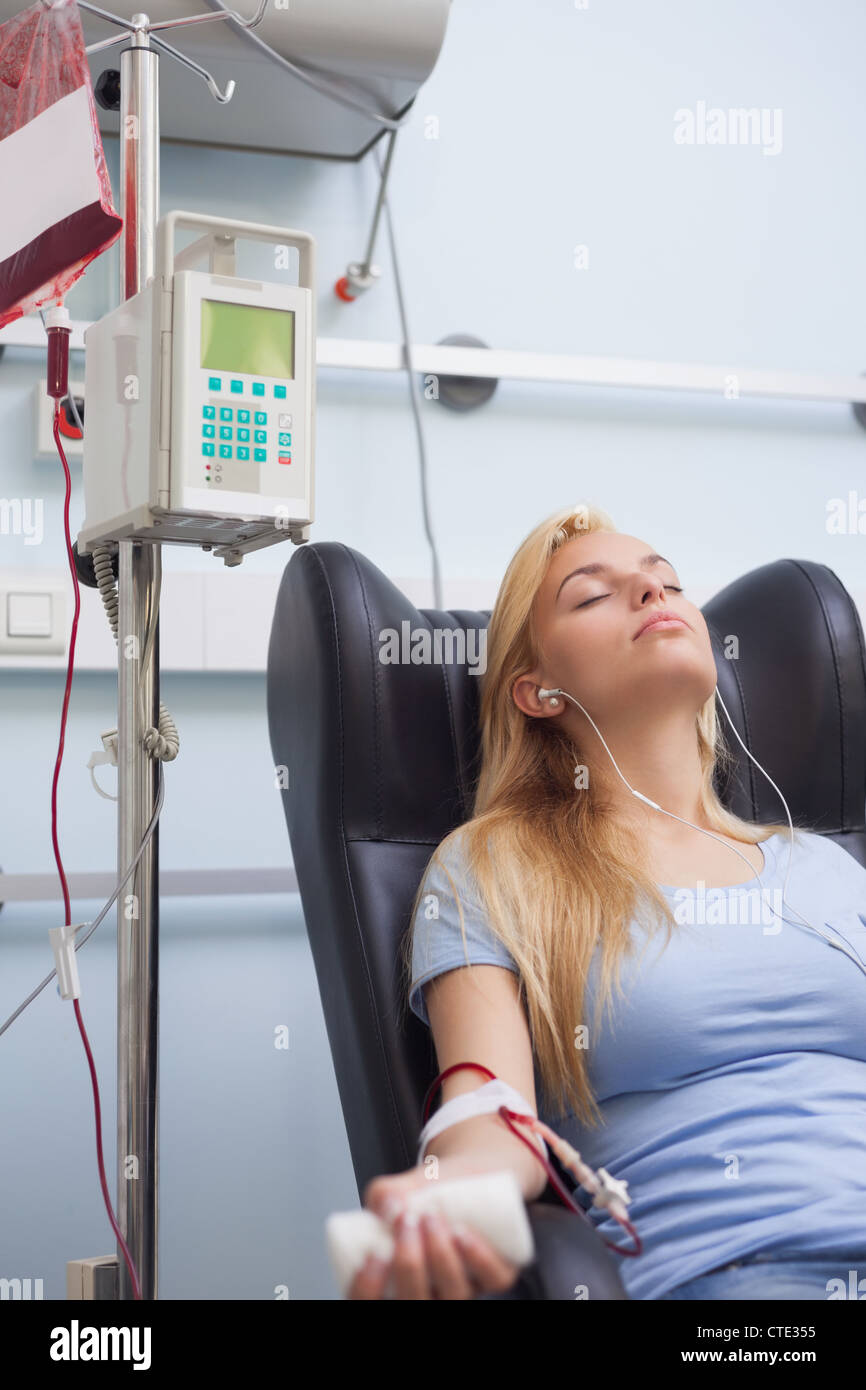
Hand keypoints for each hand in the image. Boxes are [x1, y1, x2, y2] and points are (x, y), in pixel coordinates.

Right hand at [348, 1168, 521, 1300]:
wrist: (469, 1174)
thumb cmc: (429, 1190)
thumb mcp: (400, 1186)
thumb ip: (383, 1194)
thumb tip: (389, 1207)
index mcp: (395, 1279)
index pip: (370, 1300)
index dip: (368, 1288)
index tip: (374, 1254)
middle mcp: (428, 1291)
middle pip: (413, 1302)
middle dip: (409, 1265)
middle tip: (406, 1222)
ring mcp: (463, 1287)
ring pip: (454, 1294)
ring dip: (441, 1257)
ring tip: (431, 1217)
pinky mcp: (496, 1273)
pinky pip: (492, 1280)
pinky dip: (477, 1257)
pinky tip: (462, 1232)